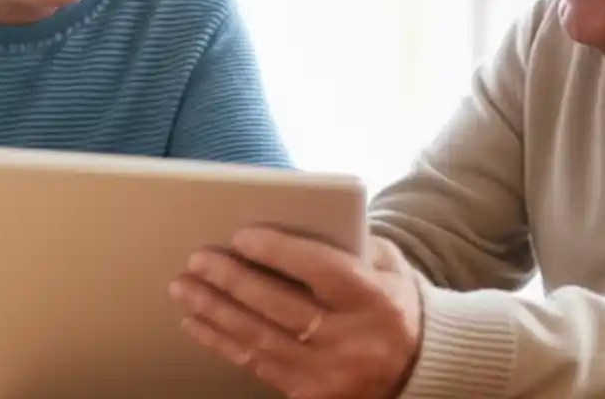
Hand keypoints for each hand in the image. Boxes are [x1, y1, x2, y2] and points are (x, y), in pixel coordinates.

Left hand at [169, 228, 422, 398]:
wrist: (420, 368)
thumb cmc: (392, 302)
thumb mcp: (387, 265)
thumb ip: (347, 242)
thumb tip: (285, 224)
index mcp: (374, 300)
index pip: (318, 270)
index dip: (276, 251)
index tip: (240, 235)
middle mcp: (353, 341)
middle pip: (279, 306)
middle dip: (232, 280)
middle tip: (198, 259)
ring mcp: (330, 375)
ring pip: (259, 339)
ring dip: (215, 312)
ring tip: (185, 288)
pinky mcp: (311, 396)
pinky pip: (256, 366)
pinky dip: (222, 342)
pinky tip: (198, 323)